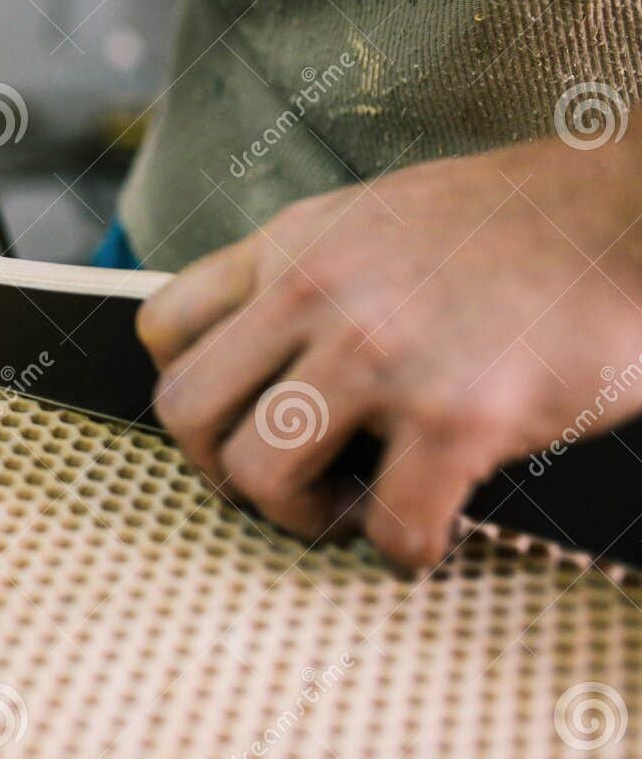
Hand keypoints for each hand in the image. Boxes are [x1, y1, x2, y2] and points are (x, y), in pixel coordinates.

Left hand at [136, 134, 641, 570]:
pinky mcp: (458, 414)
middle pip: (185, 409)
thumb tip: (260, 350)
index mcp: (291, 246)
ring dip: (297, 517)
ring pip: (258, 472)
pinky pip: (390, 524)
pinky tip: (431, 531)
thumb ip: (305, 274)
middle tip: (282, 483)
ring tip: (352, 511)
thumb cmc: (515, 224)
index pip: (164, 327)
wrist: (634, 209)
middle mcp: (316, 294)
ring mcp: (381, 354)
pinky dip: (405, 550)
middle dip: (220, 467)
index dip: (191, 392)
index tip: (235, 420)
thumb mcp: (372, 218)